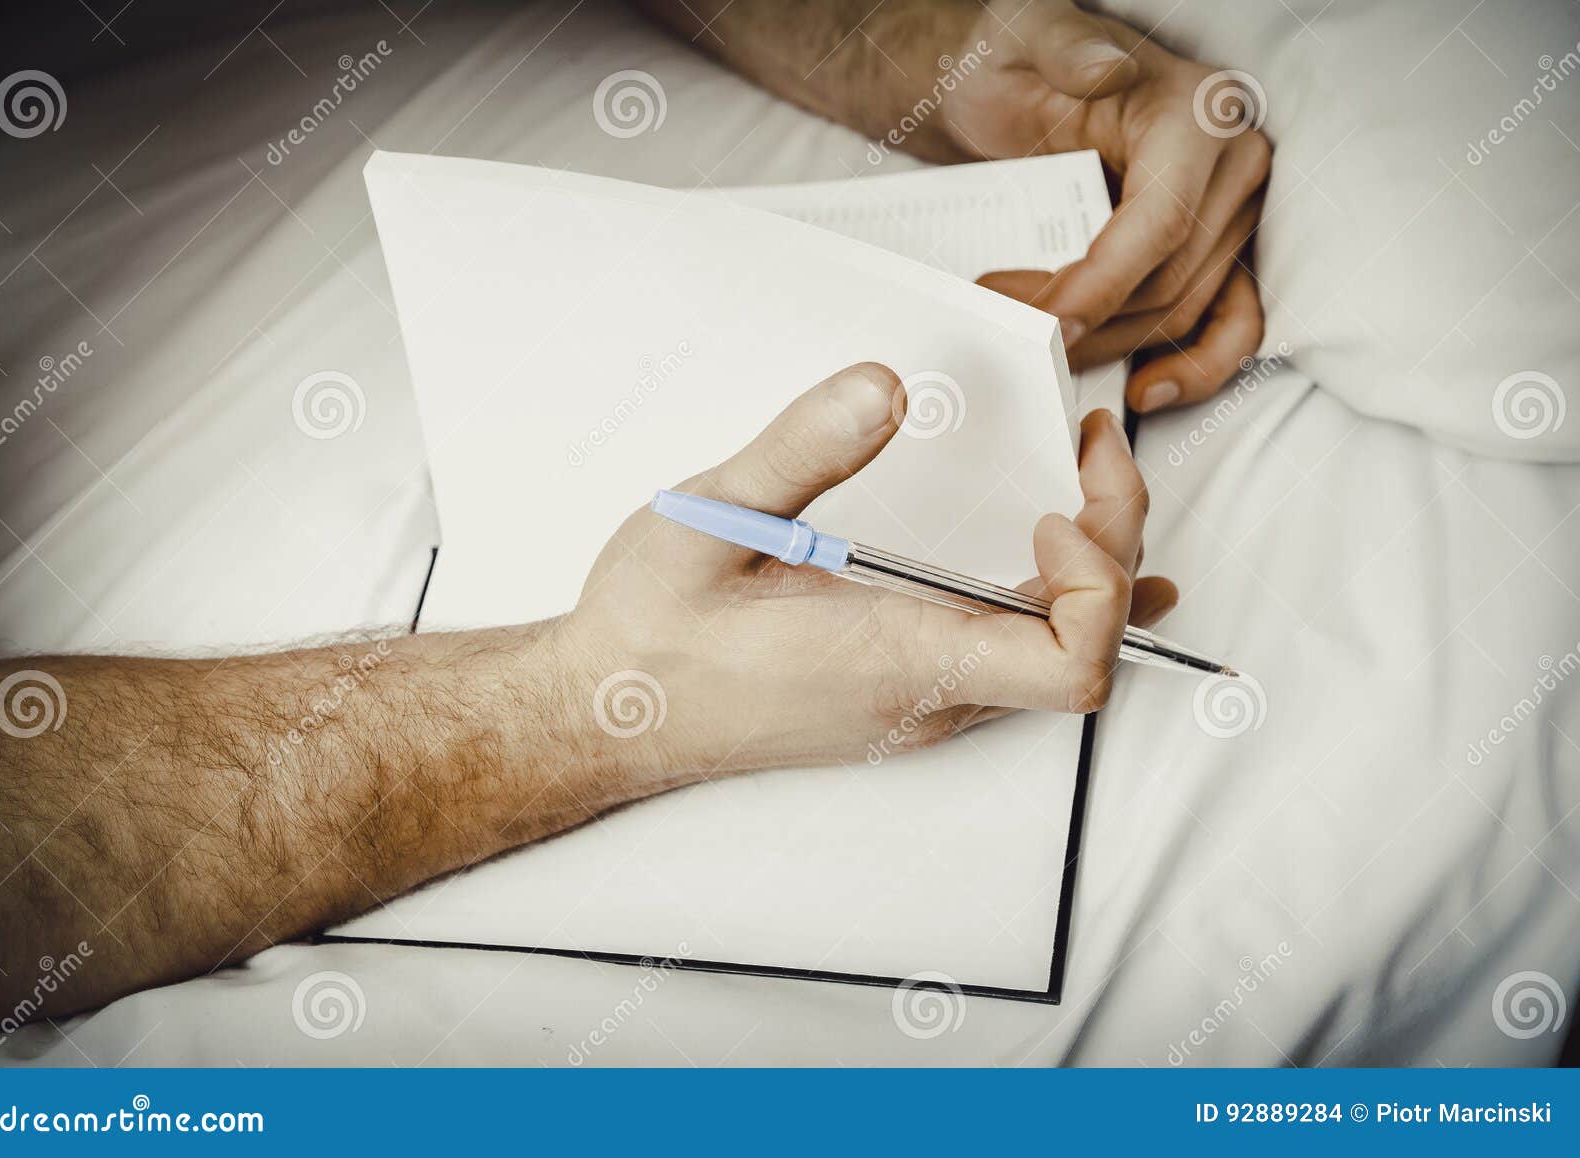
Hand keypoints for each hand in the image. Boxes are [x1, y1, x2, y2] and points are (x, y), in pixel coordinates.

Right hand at [562, 363, 1176, 783]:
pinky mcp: (905, 696)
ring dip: (1092, 571)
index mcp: (900, 659)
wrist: (608, 717)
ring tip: (1082, 485)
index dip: (1101, 577)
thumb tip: (883, 387)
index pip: (1073, 660)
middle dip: (1114, 540)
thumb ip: (801, 450)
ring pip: (1060, 656)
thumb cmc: (652, 637)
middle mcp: (930, 696)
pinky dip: (1058, 605)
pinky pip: (1019, 666)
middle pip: (1091, 645)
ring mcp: (922, 704)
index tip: (1052, 506)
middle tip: (1090, 448)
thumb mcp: (711, 521)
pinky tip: (1053, 563)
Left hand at [941, 0, 1270, 412]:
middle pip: (1168, 283)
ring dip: (1107, 344)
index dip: (1100, 287)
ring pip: (1183, 314)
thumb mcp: (1028, 33)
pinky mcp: (1223, 253)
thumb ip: (1064, 46)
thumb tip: (1102, 70)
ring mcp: (1235, 215)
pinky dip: (1192, 368)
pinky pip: (1230, 326)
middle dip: (1085, 321)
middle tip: (1003, 322)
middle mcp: (1234, 166)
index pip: (1159, 226)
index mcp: (1198, 116)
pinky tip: (1141, 392)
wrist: (1015, 86)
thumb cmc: (1021, 60)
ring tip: (1034, 340)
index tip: (1043, 325)